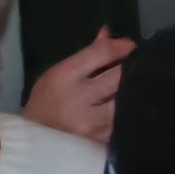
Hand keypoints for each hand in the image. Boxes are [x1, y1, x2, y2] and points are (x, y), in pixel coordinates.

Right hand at [23, 28, 134, 143]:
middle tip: (139, 65)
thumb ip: (88, 54)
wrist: (36, 139)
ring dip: (134, 90)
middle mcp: (80, 98)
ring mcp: (94, 122)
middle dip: (132, 68)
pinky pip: (125, 120)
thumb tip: (108, 33)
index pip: (103, 53)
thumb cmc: (47, 101)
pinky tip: (131, 104)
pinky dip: (130, 110)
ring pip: (127, 99)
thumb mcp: (60, 72)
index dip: (123, 46)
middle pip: (119, 76)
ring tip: (138, 84)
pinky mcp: (103, 139)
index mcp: (66, 76)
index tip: (131, 47)